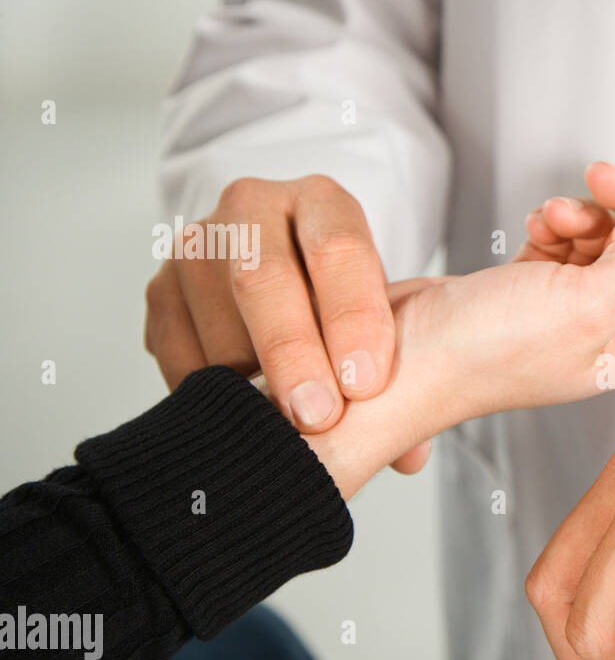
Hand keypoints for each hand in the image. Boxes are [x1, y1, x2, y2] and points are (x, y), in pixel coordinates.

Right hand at [145, 176, 396, 432]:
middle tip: (317, 418)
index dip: (352, 318)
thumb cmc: (345, 303)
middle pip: (264, 278)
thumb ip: (401, 374)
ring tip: (285, 430)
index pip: (338, 250)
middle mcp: (252, 210)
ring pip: (214, 321)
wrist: (286, 277)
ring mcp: (197, 247)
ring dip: (249, 385)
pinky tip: (244, 420)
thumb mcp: (382, 315)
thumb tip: (410, 457)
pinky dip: (211, 397)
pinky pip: (179, 355)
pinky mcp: (161, 293)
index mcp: (321, 202)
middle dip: (292, 355)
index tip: (365, 385)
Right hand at [304, 159, 614, 496]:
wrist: (404, 359)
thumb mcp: (586, 306)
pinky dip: (556, 221)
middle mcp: (609, 330)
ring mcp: (569, 308)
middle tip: (602, 174)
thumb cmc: (483, 352)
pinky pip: (566, 238)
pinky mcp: (530, 288)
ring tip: (552, 213)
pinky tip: (534, 224)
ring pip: (608, 236)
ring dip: (586, 211)